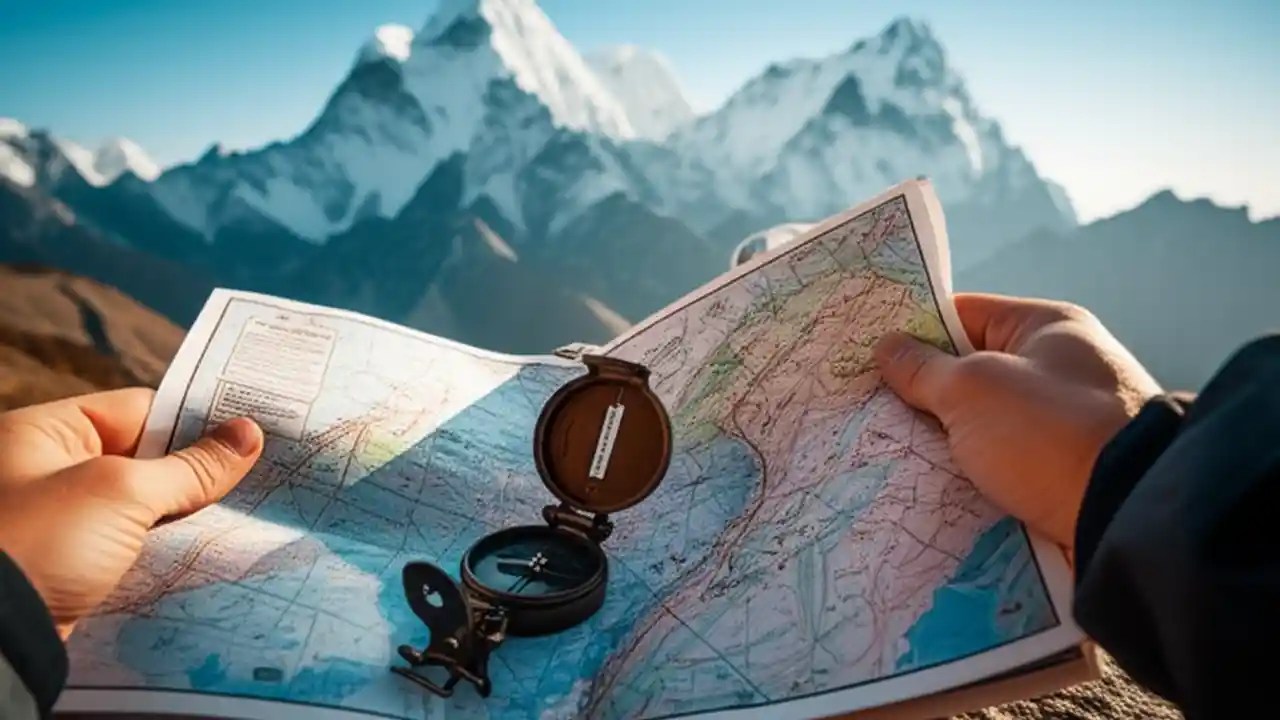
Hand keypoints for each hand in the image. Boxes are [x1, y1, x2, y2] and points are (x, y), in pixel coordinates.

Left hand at [0, 388, 262, 637]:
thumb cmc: (41, 544)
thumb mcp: (122, 492)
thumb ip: (190, 466)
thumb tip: (248, 434)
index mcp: (45, 433)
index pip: (139, 410)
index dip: (195, 421)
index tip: (249, 434)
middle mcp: (47, 471)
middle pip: (144, 459)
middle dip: (194, 471)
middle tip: (256, 475)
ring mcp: (57, 522)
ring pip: (140, 506)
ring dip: (181, 513)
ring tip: (242, 514)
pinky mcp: (68, 566)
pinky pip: (128, 545)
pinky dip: (162, 548)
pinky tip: (204, 551)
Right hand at [873, 293, 1161, 550]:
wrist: (1127, 516)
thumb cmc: (1048, 433)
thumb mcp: (972, 390)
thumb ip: (923, 369)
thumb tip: (888, 346)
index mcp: (1045, 327)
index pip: (963, 313)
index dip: (912, 330)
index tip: (864, 351)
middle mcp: (1059, 368)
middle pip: (970, 372)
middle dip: (921, 391)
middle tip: (863, 406)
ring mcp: (1063, 422)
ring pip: (983, 422)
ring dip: (943, 438)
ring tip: (884, 448)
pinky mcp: (1062, 472)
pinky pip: (1002, 463)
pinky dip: (969, 472)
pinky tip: (927, 485)